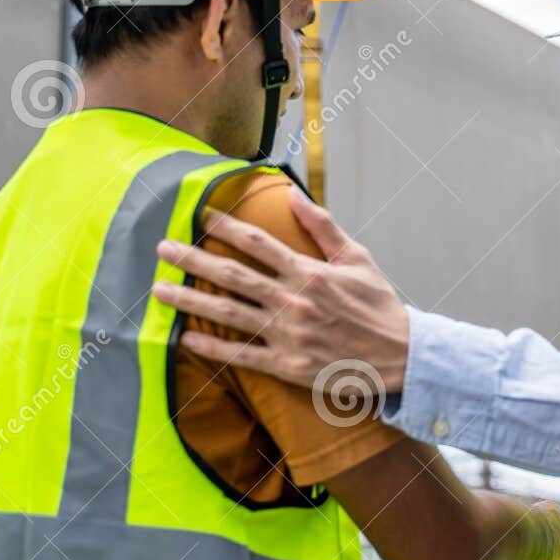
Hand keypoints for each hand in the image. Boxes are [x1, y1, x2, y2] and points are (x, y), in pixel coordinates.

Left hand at [153, 186, 409, 390]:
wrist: (399, 356)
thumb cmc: (379, 305)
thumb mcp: (356, 258)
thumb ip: (322, 227)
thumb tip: (293, 195)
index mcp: (309, 272)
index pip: (258, 243)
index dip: (226, 227)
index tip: (200, 217)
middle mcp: (292, 301)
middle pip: (232, 276)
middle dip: (193, 260)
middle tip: (162, 249)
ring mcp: (287, 335)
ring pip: (228, 313)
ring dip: (190, 300)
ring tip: (159, 289)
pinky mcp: (287, 365)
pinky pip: (241, 355)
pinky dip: (212, 347)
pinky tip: (186, 337)